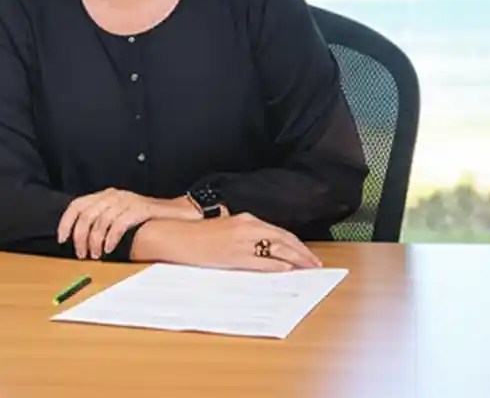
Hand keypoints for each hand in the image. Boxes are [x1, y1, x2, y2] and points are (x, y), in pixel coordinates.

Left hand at [57, 188, 199, 259]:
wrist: (177, 214)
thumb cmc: (146, 220)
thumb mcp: (120, 216)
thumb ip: (102, 222)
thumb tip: (80, 240)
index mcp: (106, 196)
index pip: (77, 205)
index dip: (66, 222)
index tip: (62, 239)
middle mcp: (114, 195)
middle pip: (86, 215)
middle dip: (80, 237)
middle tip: (81, 253)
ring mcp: (127, 201)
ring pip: (100, 221)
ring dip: (94, 241)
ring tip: (95, 254)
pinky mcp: (140, 209)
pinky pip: (119, 224)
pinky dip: (111, 238)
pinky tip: (110, 249)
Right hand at [135, 212, 322, 270]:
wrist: (173, 235)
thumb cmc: (194, 233)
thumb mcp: (223, 227)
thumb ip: (242, 233)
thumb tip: (258, 247)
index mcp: (245, 219)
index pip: (278, 231)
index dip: (296, 243)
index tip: (306, 253)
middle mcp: (247, 227)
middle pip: (284, 239)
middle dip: (302, 252)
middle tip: (315, 263)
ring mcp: (241, 242)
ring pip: (277, 250)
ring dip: (296, 260)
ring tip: (308, 268)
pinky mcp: (233, 256)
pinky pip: (262, 262)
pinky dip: (277, 265)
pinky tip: (287, 270)